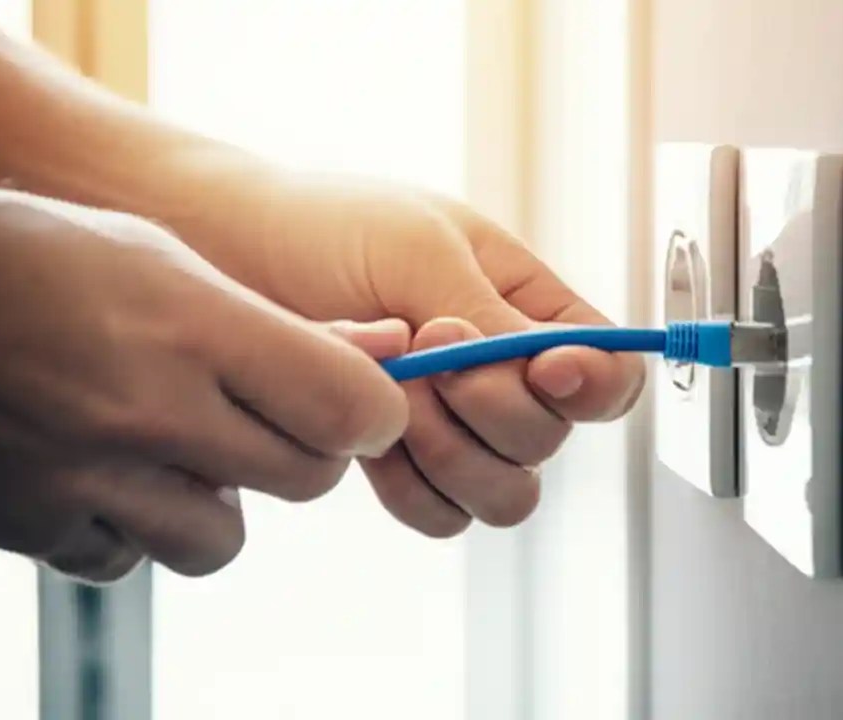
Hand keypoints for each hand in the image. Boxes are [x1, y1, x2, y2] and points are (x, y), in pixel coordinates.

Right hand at [0, 187, 408, 581]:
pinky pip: (128, 559)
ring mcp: (83, 479)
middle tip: (255, 412)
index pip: (350, 410)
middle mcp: (145, 411)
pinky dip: (127, 526)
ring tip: (166, 442)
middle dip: (300, 451)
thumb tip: (389, 352)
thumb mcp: (161, 255)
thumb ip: (279, 319)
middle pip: (304, 481)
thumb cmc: (27, 252)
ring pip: (221, 539)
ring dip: (214, 499)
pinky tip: (95, 467)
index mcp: (190, 325)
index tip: (354, 403)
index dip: (372, 412)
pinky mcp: (29, 527)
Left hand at [184, 175, 647, 536]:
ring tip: (396, 392)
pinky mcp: (402, 465)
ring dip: (452, 454)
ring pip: (505, 495)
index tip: (541, 370)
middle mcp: (507, 380)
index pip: (610, 377)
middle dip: (491, 406)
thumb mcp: (423, 251)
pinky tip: (371, 436)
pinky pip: (440, 515)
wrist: (232, 252)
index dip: (592, 388)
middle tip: (428, 347)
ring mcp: (456, 429)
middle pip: (551, 442)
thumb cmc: (331, 227)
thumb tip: (557, 373)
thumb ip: (493, 321)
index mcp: (533, 313)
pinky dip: (411, 487)